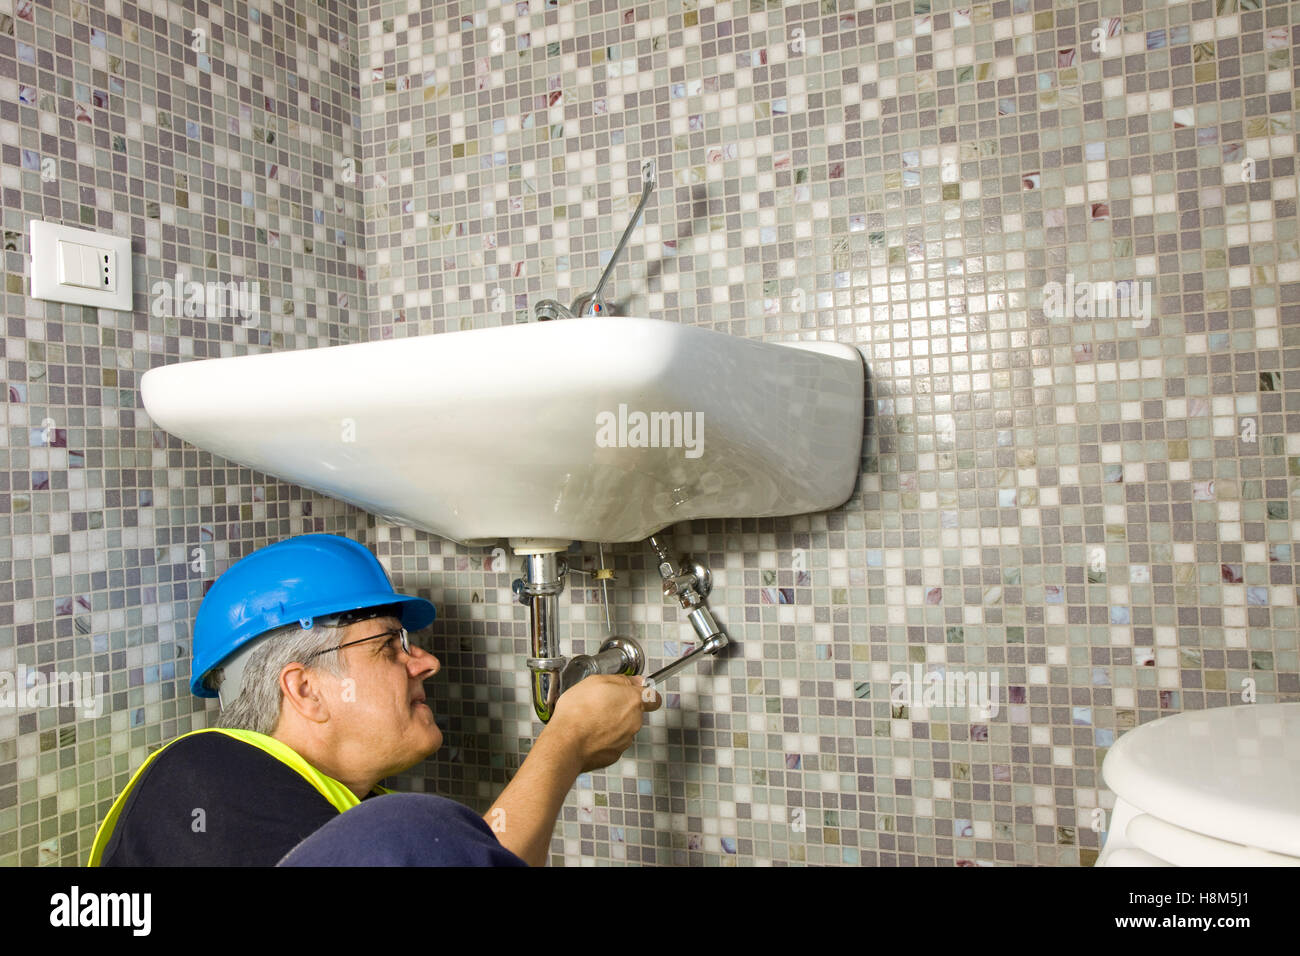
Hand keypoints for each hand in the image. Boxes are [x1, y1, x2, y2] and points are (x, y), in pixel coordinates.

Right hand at [544, 674, 661, 772]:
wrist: (565, 743)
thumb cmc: (577, 712)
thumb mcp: (595, 681)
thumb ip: (620, 680)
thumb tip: (634, 681)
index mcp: (633, 701)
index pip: (654, 698)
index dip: (646, 694)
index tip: (637, 692)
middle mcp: (634, 722)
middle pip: (635, 713)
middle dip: (622, 709)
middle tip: (601, 705)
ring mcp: (625, 740)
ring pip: (624, 728)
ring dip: (612, 724)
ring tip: (591, 720)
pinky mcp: (615, 754)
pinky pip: (613, 743)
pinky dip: (604, 739)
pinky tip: (589, 734)